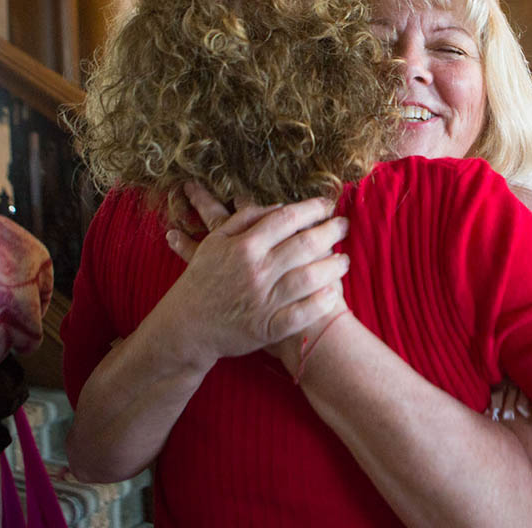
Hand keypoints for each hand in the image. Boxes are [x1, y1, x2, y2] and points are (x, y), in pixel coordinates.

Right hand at [162, 182, 350, 368]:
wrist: (186, 327)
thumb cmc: (203, 280)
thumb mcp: (215, 242)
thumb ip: (245, 220)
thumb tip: (280, 207)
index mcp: (244, 246)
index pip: (287, 219)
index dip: (312, 209)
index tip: (328, 205)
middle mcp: (257, 270)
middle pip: (305, 244)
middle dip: (331, 231)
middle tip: (344, 226)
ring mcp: (264, 300)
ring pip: (310, 277)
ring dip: (334, 266)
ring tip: (345, 259)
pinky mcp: (268, 328)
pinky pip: (303, 314)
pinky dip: (321, 303)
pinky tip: (334, 293)